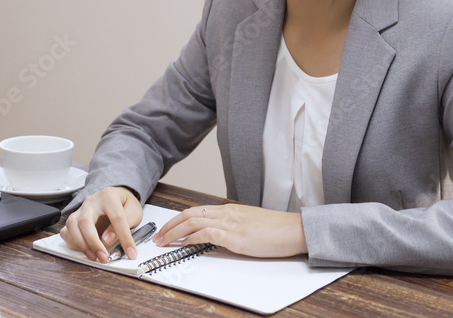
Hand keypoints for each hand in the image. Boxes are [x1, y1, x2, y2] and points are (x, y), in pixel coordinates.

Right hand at [60, 186, 142, 262]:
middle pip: (85, 221)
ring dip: (81, 244)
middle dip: (93, 242)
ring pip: (72, 225)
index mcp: (109, 197)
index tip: (130, 252)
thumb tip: (108, 240)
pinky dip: (72, 243)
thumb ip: (126, 222)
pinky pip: (66, 231)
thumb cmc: (124, 204)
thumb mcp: (134, 210)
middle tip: (103, 257)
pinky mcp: (75, 218)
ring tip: (94, 256)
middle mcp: (91, 202)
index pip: (116, 217)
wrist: (115, 196)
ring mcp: (80, 210)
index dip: (124, 237)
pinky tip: (84, 250)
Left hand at [153, 204, 307, 258]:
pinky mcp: (235, 236)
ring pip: (193, 221)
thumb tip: (218, 235)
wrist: (294, 229)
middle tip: (158, 236)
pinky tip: (183, 243)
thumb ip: (232, 226)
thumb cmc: (276, 229)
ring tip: (163, 241)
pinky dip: (190, 238)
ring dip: (174, 232)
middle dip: (170, 225)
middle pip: (189, 214)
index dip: (178, 219)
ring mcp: (230, 223)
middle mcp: (226, 213)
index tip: (168, 228)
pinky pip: (206, 233)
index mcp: (229, 210)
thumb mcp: (249, 224)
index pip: (196, 210)